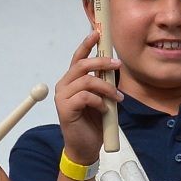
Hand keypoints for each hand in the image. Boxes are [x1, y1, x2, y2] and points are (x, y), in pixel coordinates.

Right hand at [54, 33, 117, 162]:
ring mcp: (62, 97)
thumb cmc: (93, 123)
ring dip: (106, 88)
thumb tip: (113, 66)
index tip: (97, 32)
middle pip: (82, 65)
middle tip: (118, 64)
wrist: (85, 148)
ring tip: (118, 98)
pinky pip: (85, 97)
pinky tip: (104, 110)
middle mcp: (64, 85)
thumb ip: (102, 83)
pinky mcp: (64, 109)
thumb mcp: (102, 98)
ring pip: (86, 81)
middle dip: (102, 62)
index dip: (87, 44)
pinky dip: (99, 101)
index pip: (78, 57)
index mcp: (72, 81)